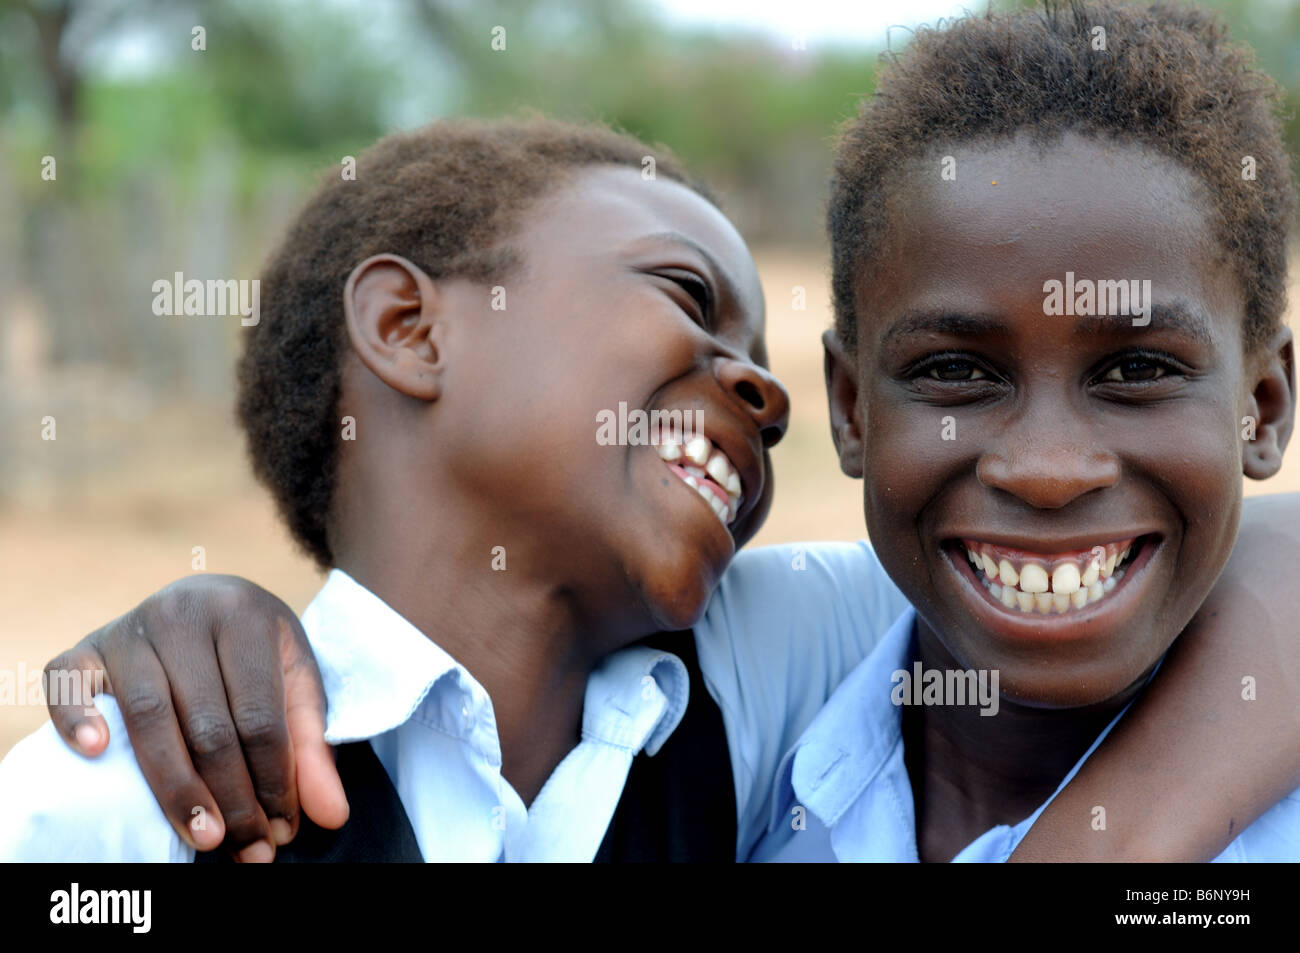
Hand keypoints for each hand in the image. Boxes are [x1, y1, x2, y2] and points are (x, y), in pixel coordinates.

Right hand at [42, 574, 346, 860]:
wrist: (213, 601)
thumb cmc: (259, 654)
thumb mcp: (298, 687)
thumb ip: (314, 750)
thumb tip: (332, 816)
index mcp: (244, 615)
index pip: (260, 714)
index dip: (274, 779)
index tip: (283, 829)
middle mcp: (184, 614)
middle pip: (207, 722)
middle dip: (231, 796)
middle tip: (249, 848)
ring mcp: (129, 628)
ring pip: (147, 716)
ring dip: (175, 786)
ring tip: (204, 837)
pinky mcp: (86, 647)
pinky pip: (67, 680)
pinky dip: (76, 716)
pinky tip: (94, 754)